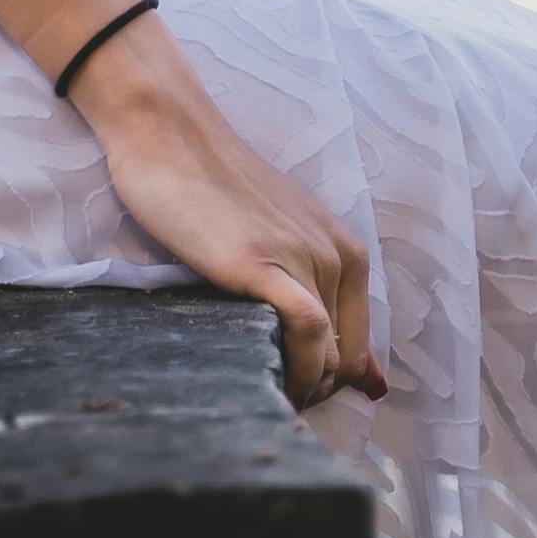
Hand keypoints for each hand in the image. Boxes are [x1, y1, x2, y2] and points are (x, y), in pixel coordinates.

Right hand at [66, 15, 384, 408]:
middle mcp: (335, 254)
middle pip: (346, 356)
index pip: (358, 344)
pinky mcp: (263, 263)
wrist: (167, 135)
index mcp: (344, 249)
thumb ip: (313, 294)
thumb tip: (369, 378)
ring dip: (301, 388)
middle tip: (272, 402)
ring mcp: (302, 257)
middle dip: (314, 391)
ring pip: (329, 352)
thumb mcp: (274, 240)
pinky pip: (308, 330)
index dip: (329, 383)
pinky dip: (299, 371)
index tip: (291, 396)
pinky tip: (270, 386)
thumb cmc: (209, 188)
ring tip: (264, 398)